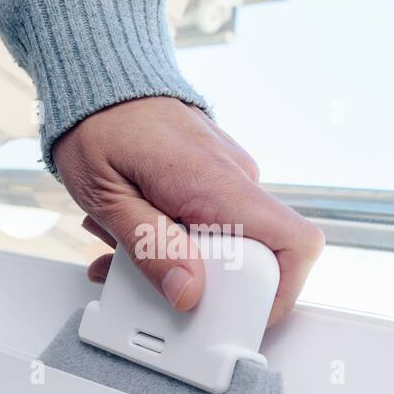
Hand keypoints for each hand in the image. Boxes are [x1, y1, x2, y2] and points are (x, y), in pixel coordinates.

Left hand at [52, 96, 323, 326]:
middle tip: (149, 280)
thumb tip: (188, 293)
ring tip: (121, 247)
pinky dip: (172, 239)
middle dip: (201, 283)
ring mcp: (229, 180)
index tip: (238, 315)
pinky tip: (132, 232)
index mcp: (217, 183)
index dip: (281, 291)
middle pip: (255, 259)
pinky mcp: (215, 181)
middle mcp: (234, 179)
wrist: (100, 77)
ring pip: (224, 247)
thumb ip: (150, 246)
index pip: (295, 244)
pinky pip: (209, 226)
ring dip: (176, 260)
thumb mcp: (107, 196)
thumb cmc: (98, 123)